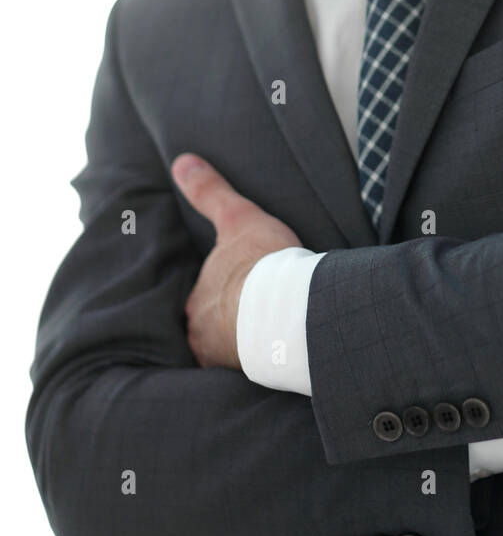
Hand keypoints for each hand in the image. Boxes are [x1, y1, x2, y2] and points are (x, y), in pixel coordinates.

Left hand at [172, 154, 303, 368]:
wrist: (288, 307)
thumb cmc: (261, 263)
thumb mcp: (237, 218)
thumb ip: (210, 192)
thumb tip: (182, 162)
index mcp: (196, 302)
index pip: (200, 300)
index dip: (217, 295)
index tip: (233, 293)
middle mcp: (200, 333)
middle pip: (208, 329)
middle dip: (225, 323)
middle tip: (250, 316)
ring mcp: (223, 357)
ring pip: (226, 352)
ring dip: (240, 345)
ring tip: (264, 338)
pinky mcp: (249, 373)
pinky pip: (249, 370)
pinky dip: (258, 364)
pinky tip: (275, 360)